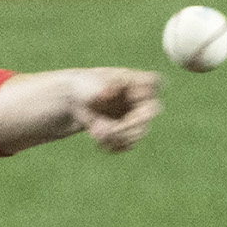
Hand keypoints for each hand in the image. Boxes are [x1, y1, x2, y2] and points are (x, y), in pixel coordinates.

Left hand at [0, 67, 163, 153]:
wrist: (72, 103)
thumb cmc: (83, 86)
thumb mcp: (89, 83)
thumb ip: (101, 86)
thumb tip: (108, 93)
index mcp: (136, 81)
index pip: (155, 83)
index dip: (147, 92)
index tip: (129, 96)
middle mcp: (141, 99)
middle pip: (150, 113)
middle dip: (129, 124)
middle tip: (109, 131)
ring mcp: (136, 116)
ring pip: (138, 132)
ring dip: (117, 137)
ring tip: (96, 134)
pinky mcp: (127, 133)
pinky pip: (127, 144)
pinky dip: (113, 145)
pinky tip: (99, 141)